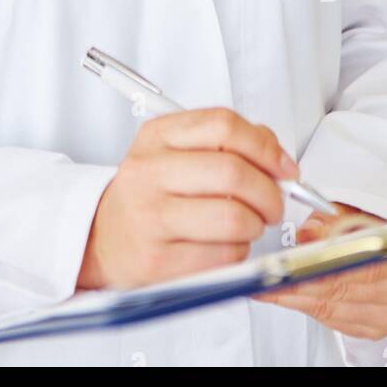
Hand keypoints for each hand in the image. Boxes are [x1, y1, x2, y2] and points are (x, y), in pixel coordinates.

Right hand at [77, 108, 293, 290]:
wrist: (101, 237)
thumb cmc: (150, 194)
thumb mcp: (174, 152)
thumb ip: (224, 143)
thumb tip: (277, 157)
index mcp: (156, 136)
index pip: (223, 125)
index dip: (265, 147)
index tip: (284, 168)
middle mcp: (148, 172)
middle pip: (233, 172)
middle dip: (270, 193)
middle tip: (273, 204)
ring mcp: (151, 217)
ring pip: (234, 218)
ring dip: (255, 226)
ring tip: (248, 226)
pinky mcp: (159, 261)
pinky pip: (224, 257)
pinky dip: (239, 254)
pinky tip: (226, 247)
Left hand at [256, 201, 386, 338]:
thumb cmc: (384, 231)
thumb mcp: (361, 214)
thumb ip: (335, 222)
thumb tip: (307, 234)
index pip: (359, 267)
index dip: (319, 269)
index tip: (287, 267)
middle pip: (343, 292)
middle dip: (299, 285)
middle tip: (267, 278)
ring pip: (337, 311)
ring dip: (300, 299)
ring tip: (271, 287)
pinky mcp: (379, 327)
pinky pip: (338, 323)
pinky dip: (313, 309)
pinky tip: (294, 297)